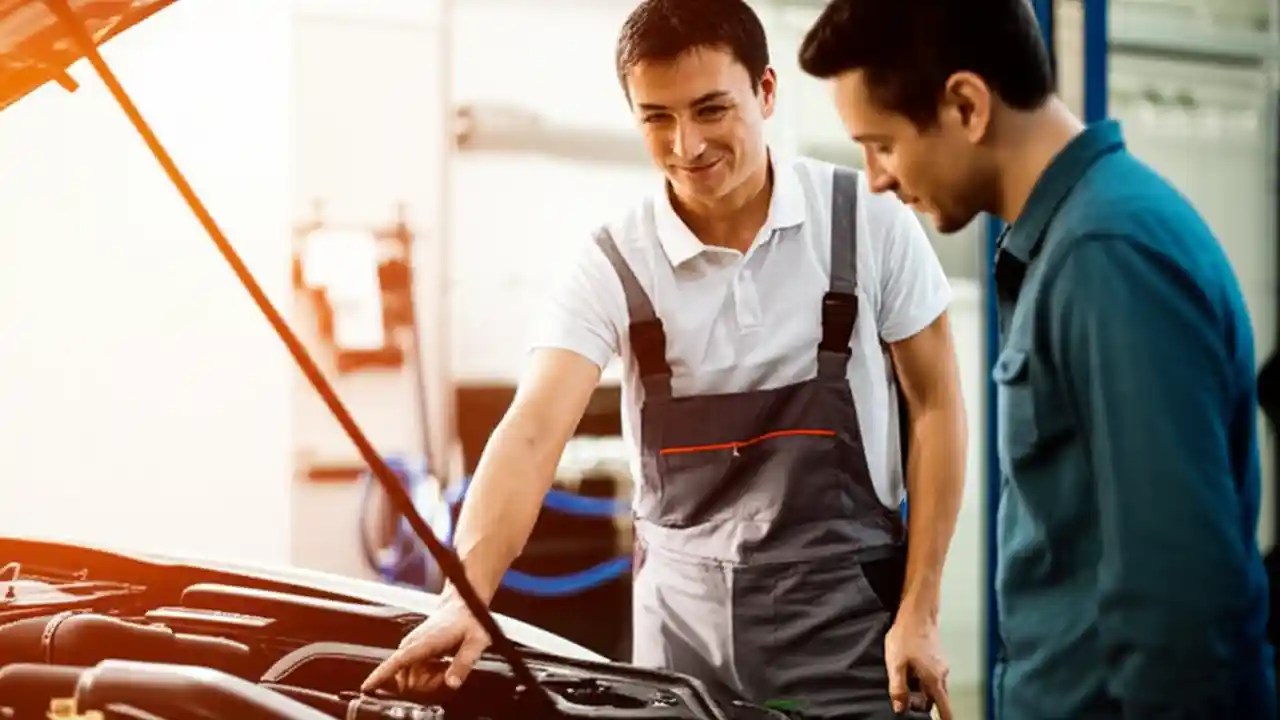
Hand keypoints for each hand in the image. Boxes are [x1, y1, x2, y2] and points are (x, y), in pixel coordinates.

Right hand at [361, 595, 491, 695]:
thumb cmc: (469, 620)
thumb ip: (464, 662)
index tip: (367, 686)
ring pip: (412, 678)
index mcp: (425, 641)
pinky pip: (416, 673)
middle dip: (426, 684)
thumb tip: (452, 683)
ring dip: (429, 680)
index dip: (381, 675)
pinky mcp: (415, 650)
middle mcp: (413, 644)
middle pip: (408, 680)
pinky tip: (442, 665)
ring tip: (447, 666)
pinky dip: (429, 675)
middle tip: (448, 673)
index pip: (398, 661)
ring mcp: (413, 647)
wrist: (463, 604)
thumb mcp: (476, 641)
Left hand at [884, 611, 951, 718]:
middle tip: (905, 698)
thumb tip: (900, 708)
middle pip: (935, 698)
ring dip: (921, 689)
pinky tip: (908, 667)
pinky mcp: (937, 657)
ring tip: (903, 678)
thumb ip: (898, 688)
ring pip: (933, 686)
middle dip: (922, 703)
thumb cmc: (906, 636)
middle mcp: (942, 674)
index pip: (944, 707)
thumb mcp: (896, 664)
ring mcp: (941, 664)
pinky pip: (931, 674)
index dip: (945, 718)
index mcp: (934, 680)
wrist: (917, 613)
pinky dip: (921, 678)